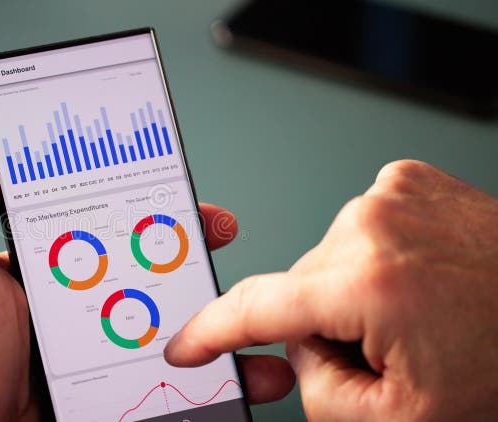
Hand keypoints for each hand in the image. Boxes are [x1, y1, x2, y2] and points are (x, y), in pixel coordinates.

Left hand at [0, 124, 294, 420]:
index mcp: (34, 271)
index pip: (103, 230)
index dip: (149, 216)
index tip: (191, 208)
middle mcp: (59, 309)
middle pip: (135, 280)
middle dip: (186, 270)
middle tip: (225, 262)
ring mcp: (76, 353)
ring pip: (146, 332)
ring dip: (195, 330)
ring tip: (235, 326)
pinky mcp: (85, 392)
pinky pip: (138, 379)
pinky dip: (177, 380)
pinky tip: (211, 377)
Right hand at [165, 160, 497, 420]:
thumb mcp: (403, 417)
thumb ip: (318, 393)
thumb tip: (294, 350)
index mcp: (369, 283)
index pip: (257, 307)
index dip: (211, 333)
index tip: (186, 348)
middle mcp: (373, 223)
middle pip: (297, 287)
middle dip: (322, 323)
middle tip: (384, 347)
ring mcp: (390, 193)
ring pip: (324, 260)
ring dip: (349, 291)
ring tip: (412, 310)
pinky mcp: (404, 179)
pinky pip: (355, 231)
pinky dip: (370, 259)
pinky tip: (414, 277)